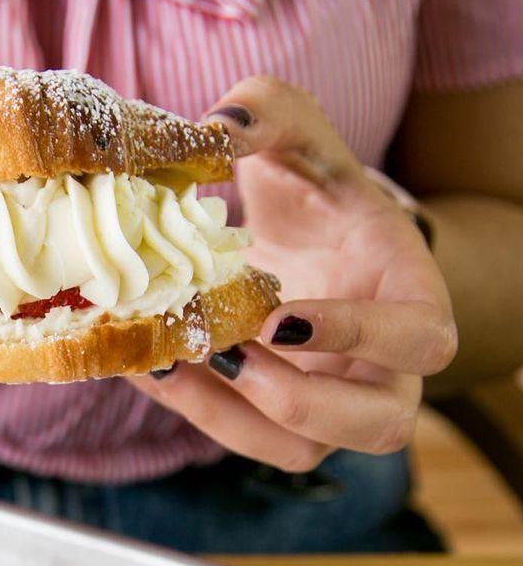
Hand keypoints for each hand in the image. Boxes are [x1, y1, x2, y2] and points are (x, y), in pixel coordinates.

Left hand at [129, 77, 456, 471]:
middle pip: (377, 426)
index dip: (360, 335)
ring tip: (166, 360)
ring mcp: (333, 410)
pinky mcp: (275, 425)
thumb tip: (217, 127)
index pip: (422, 339)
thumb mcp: (301, 143)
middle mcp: (385, 371)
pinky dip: (187, 409)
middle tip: (225, 355)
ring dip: (228, 418)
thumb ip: (270, 115)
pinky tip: (142, 364)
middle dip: (298, 401)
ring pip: (298, 450)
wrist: (303, 247)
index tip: (281, 316)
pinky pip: (239, 439)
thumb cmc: (316, 196)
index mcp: (413, 301)